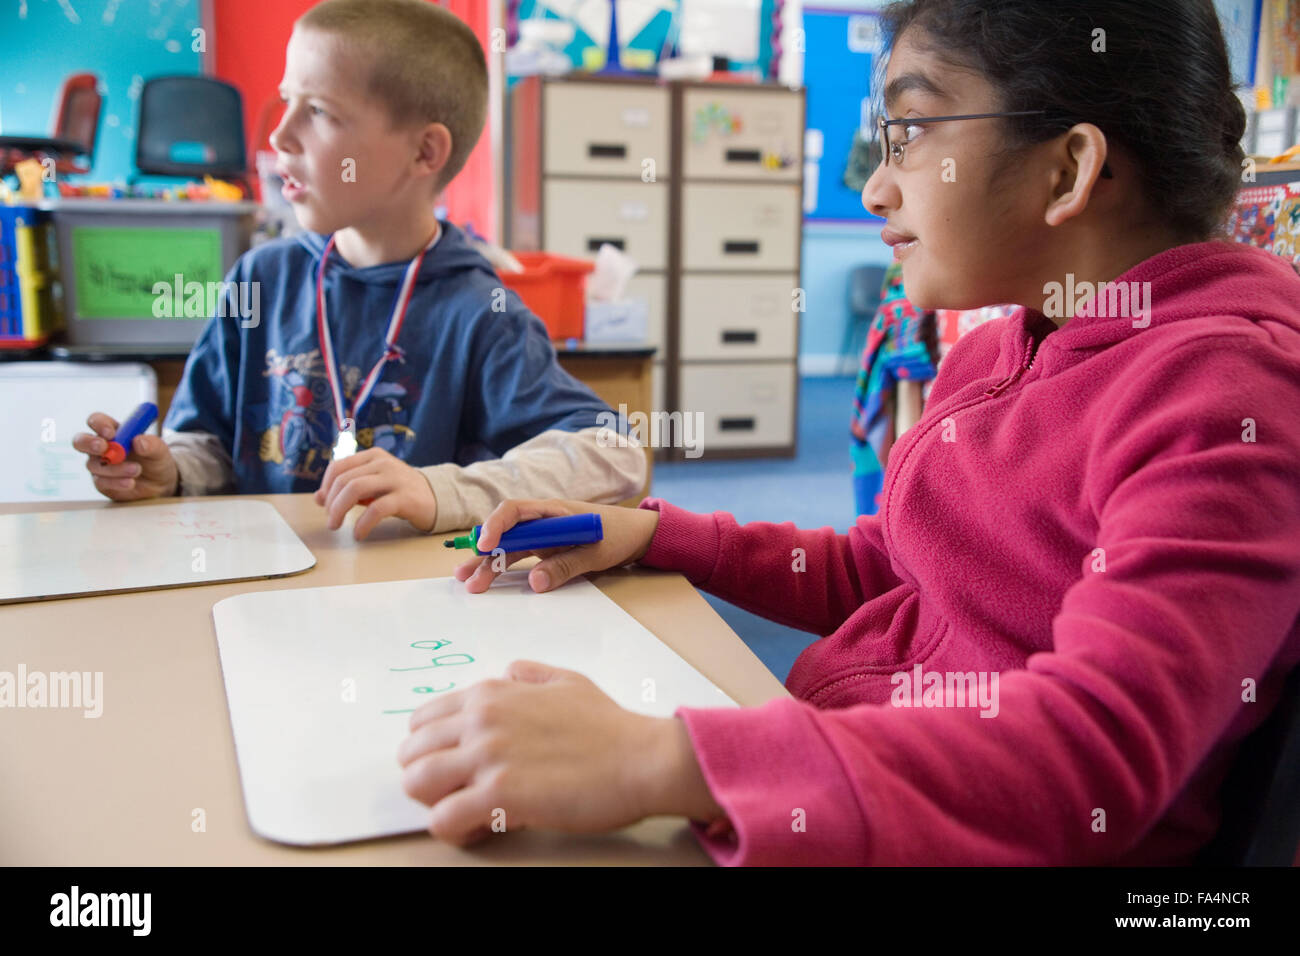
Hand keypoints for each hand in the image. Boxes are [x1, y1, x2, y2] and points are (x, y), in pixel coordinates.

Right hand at [71, 412, 178, 500]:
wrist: (160, 483)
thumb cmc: (156, 460)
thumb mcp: (160, 450)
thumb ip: (152, 444)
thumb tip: (138, 442)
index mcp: (113, 431)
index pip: (96, 421)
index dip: (99, 424)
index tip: (111, 433)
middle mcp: (101, 447)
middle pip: (80, 441)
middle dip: (89, 443)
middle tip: (104, 448)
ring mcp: (99, 465)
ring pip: (94, 465)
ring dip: (114, 468)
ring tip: (137, 469)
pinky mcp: (102, 483)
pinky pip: (101, 482)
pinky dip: (116, 482)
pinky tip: (130, 483)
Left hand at [314, 446, 436, 539]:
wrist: (436, 497)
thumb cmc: (400, 491)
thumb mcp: (373, 484)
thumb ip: (348, 488)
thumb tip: (318, 497)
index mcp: (373, 456)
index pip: (338, 466)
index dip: (326, 487)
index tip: (324, 504)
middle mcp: (383, 463)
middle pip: (344, 479)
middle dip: (331, 502)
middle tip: (330, 520)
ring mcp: (395, 479)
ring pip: (355, 489)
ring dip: (339, 510)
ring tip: (336, 525)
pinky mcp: (405, 498)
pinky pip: (376, 509)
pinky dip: (362, 524)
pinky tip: (358, 534)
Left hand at [397, 660, 717, 844]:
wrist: (641, 758)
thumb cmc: (609, 727)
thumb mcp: (566, 680)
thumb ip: (529, 675)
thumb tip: (508, 675)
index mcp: (491, 694)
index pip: (424, 720)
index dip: (434, 748)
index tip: (457, 766)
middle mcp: (481, 720)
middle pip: (412, 753)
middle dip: (427, 776)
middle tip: (458, 793)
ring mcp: (488, 757)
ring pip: (416, 783)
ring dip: (433, 803)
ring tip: (467, 812)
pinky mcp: (499, 796)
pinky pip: (443, 820)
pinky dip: (454, 830)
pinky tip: (481, 829)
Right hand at [454, 498, 659, 593]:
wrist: (634, 535)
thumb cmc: (617, 535)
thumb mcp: (595, 553)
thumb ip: (565, 566)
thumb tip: (534, 583)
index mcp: (552, 511)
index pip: (514, 511)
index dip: (496, 526)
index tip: (485, 546)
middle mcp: (541, 520)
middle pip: (505, 533)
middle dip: (483, 553)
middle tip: (466, 575)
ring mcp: (541, 535)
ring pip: (507, 547)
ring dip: (488, 564)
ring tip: (469, 584)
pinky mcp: (544, 548)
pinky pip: (518, 556)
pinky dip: (502, 568)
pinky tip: (485, 579)